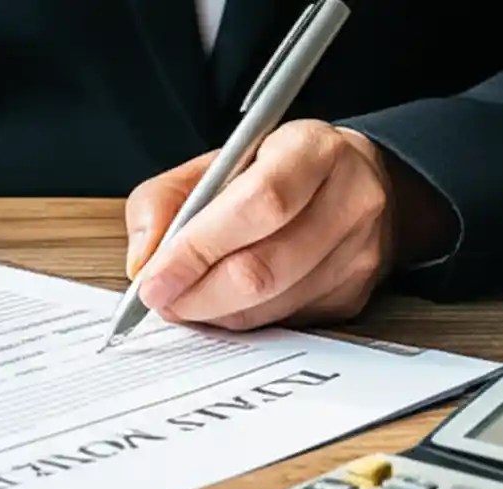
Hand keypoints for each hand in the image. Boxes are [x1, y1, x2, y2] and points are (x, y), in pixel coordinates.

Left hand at [125, 120, 405, 330]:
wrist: (353, 183)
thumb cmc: (276, 171)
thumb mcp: (216, 162)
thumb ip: (164, 200)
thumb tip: (143, 263)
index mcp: (312, 150)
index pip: (258, 204)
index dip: (198, 249)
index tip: (154, 278)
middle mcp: (348, 200)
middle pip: (263, 268)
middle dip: (196, 294)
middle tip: (161, 299)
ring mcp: (358, 253)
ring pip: (269, 306)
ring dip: (214, 312)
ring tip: (187, 298)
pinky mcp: (354, 295)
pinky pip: (284, 324)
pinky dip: (241, 320)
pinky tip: (227, 301)